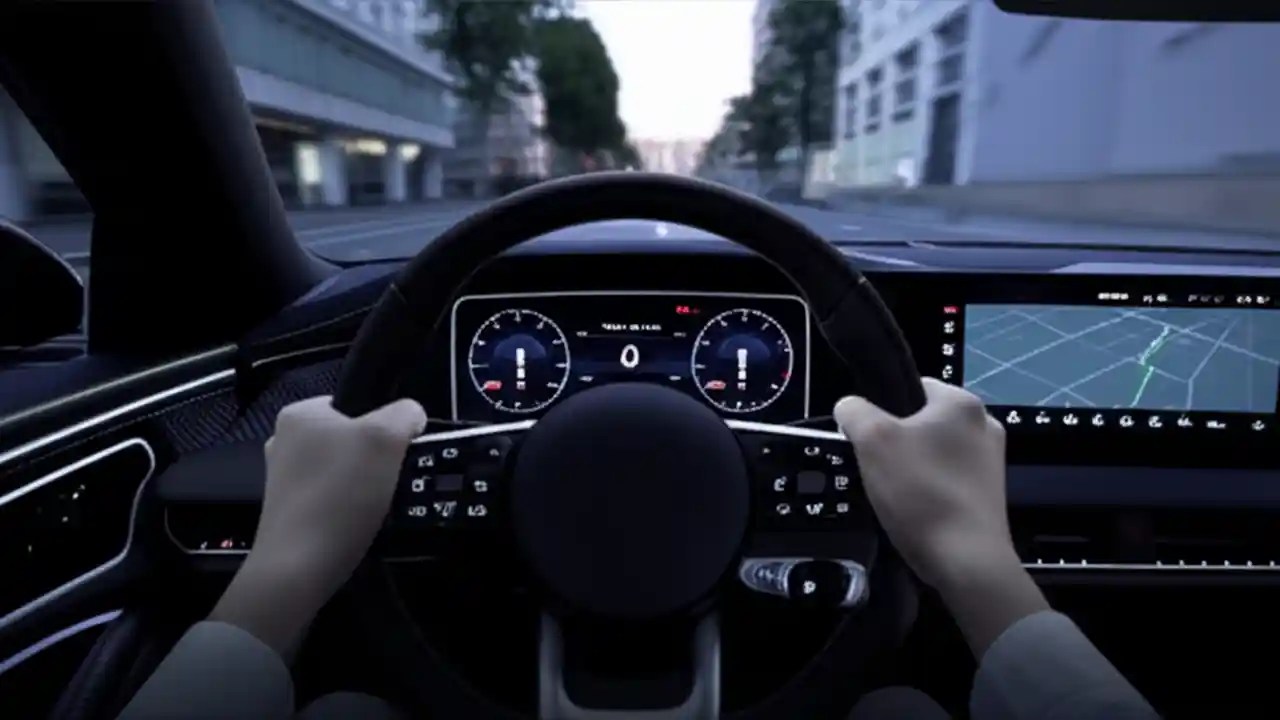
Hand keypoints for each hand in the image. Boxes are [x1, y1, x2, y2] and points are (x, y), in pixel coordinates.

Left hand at [211, 396, 425, 655]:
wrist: (299, 567)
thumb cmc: (341, 493)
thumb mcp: (385, 437)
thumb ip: (405, 414)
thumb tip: (412, 417)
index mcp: (300, 413)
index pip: (359, 403)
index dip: (386, 425)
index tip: (398, 452)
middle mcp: (284, 439)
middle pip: (353, 437)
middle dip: (376, 456)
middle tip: (393, 478)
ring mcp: (283, 477)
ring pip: (345, 469)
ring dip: (365, 483)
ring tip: (378, 504)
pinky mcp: (289, 509)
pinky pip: (332, 496)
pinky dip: (349, 506)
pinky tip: (358, 522)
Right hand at [834, 379, 1046, 654]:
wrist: (965, 560)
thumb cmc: (919, 491)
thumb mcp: (872, 439)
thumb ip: (854, 411)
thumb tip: (850, 407)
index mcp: (963, 402)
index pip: (912, 387)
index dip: (882, 409)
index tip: (867, 439)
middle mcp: (985, 424)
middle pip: (923, 422)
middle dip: (897, 442)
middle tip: (876, 468)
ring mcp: (992, 462)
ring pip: (934, 453)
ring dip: (912, 467)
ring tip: (894, 494)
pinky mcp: (991, 494)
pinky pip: (947, 480)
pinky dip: (929, 490)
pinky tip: (916, 510)